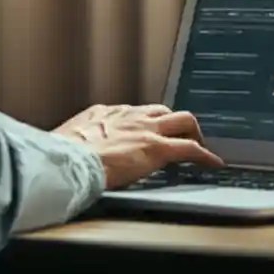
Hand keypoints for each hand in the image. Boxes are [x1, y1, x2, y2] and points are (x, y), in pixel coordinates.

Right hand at [55, 104, 223, 189]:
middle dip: (173, 123)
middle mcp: (129, 116)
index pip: (133, 113)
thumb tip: (67, 151)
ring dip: (193, 133)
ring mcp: (146, 130)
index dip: (144, 123)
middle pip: (162, 110)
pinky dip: (205, 155)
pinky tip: (213, 163)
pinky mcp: (158, 148)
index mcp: (104, 114)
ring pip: (183, 120)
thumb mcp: (65, 141)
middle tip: (179, 136)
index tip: (146, 132)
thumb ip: (75, 141)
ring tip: (199, 145)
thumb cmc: (60, 156)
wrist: (67, 161)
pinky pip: (190, 148)